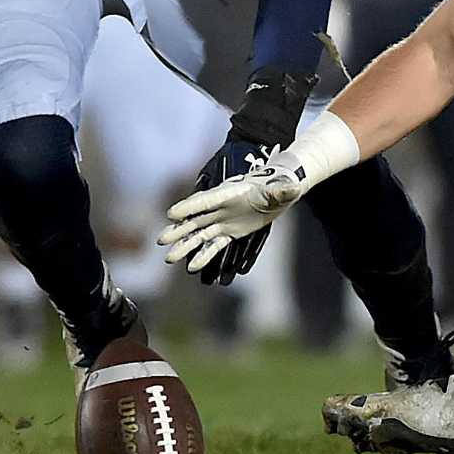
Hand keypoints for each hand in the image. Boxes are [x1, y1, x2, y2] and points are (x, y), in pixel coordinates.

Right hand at [160, 150, 307, 277]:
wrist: (281, 190)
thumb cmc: (280, 185)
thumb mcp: (281, 188)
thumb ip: (281, 190)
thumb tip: (292, 189)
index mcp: (230, 193)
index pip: (206, 200)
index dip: (189, 207)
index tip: (171, 215)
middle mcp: (221, 207)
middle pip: (195, 220)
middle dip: (179, 230)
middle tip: (161, 241)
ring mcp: (223, 220)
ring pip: (199, 234)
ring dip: (185, 246)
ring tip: (168, 259)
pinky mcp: (229, 232)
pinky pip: (213, 245)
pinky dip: (203, 255)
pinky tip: (192, 268)